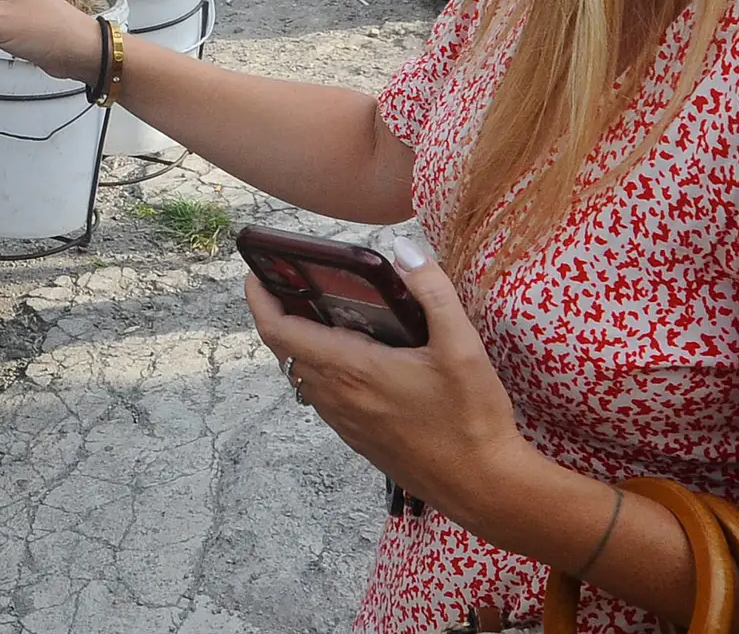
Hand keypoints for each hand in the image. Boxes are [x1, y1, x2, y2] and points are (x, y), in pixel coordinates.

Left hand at [244, 235, 535, 526]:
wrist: (482, 487)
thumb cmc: (471, 419)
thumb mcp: (462, 346)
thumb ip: (433, 292)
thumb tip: (405, 251)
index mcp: (351, 369)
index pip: (279, 331)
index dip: (259, 299)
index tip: (256, 272)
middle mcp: (338, 397)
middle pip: (285, 350)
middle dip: (280, 313)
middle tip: (293, 282)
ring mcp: (345, 422)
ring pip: (302, 375)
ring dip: (300, 343)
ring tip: (322, 312)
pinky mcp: (359, 439)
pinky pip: (322, 396)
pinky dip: (321, 368)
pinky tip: (355, 356)